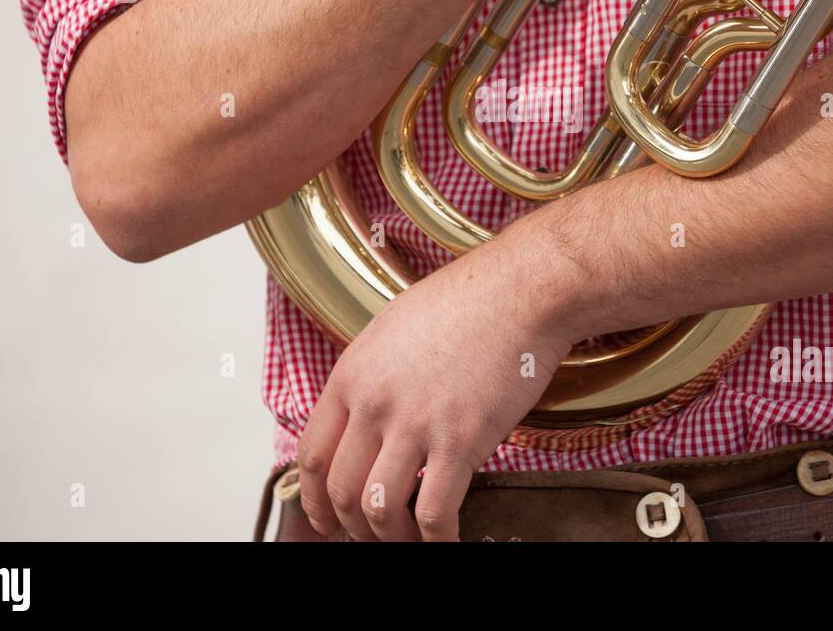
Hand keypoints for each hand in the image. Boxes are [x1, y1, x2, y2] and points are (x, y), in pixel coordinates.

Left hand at [295, 240, 574, 540]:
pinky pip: (435, 511)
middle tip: (370, 535)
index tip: (325, 518)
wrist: (520, 292)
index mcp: (353, 374)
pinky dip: (436, 539)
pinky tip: (446, 540)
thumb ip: (372, 374)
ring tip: (408, 540)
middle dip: (353, 526)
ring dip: (391, 537)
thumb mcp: (394, 328)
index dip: (314, 499)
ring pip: (380, 509)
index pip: (313, 454)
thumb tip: (366, 414)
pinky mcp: (460, 442)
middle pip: (342, 490)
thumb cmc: (468, 301)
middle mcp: (375, 403)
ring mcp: (416, 424)